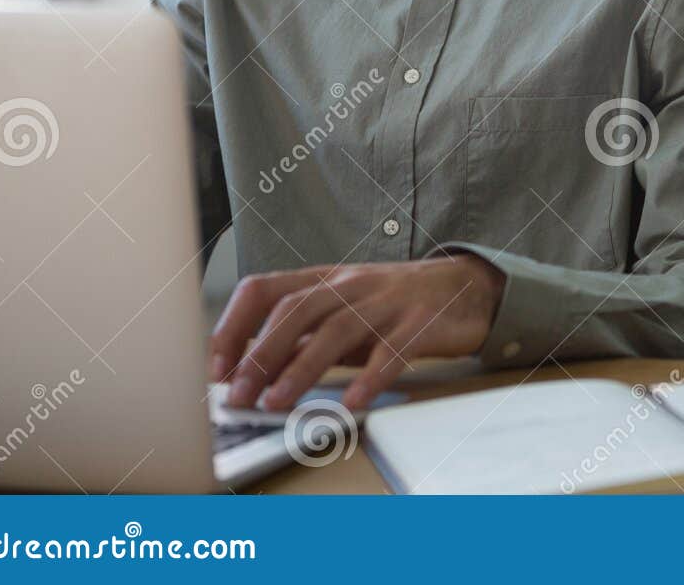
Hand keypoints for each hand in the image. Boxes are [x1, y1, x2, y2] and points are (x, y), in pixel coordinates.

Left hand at [210, 254, 505, 412]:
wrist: (467, 287)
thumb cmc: (395, 304)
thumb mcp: (344, 310)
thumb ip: (304, 334)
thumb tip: (247, 372)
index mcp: (325, 279)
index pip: (264, 290)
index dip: (234, 326)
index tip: (215, 368)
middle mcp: (352, 285)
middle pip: (296, 311)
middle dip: (260, 354)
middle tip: (239, 396)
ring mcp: (388, 301)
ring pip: (337, 330)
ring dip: (301, 368)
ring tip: (277, 402)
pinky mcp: (422, 322)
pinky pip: (392, 350)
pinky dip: (369, 378)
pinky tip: (351, 403)